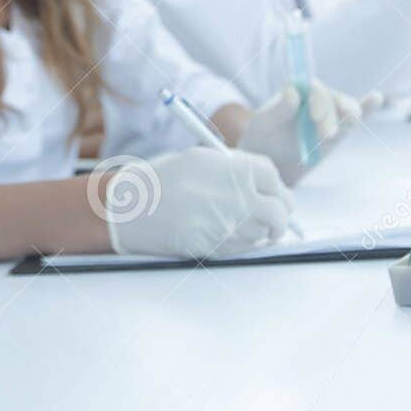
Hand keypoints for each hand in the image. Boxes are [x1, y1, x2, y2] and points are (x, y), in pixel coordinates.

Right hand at [104, 147, 293, 258]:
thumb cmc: (159, 181)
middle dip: (280, 214)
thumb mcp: (198, 161)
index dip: (274, 185)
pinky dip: (242, 242)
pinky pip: (244, 248)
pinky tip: (223, 233)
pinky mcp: (221, 249)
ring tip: (239, 223)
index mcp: (236, 170)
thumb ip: (233, 170)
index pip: (273, 177)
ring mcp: (232, 226)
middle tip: (274, 215)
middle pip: (279, 209)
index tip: (272, 191)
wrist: (130, 209)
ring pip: (264, 232)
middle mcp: (240, 198)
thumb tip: (260, 184)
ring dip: (260, 230)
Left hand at [238, 81, 377, 183]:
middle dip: (330, 117)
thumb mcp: (263, 125)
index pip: (313, 88)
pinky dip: (368, 107)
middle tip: (324, 136)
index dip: (318, 100)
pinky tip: (377, 98)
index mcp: (296, 90)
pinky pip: (355, 117)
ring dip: (346, 121)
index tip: (314, 117)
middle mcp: (315, 98)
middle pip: (332, 100)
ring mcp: (329, 113)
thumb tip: (293, 93)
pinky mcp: (339, 130)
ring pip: (346, 110)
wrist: (270, 163)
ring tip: (332, 137)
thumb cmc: (261, 139)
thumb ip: (278, 110)